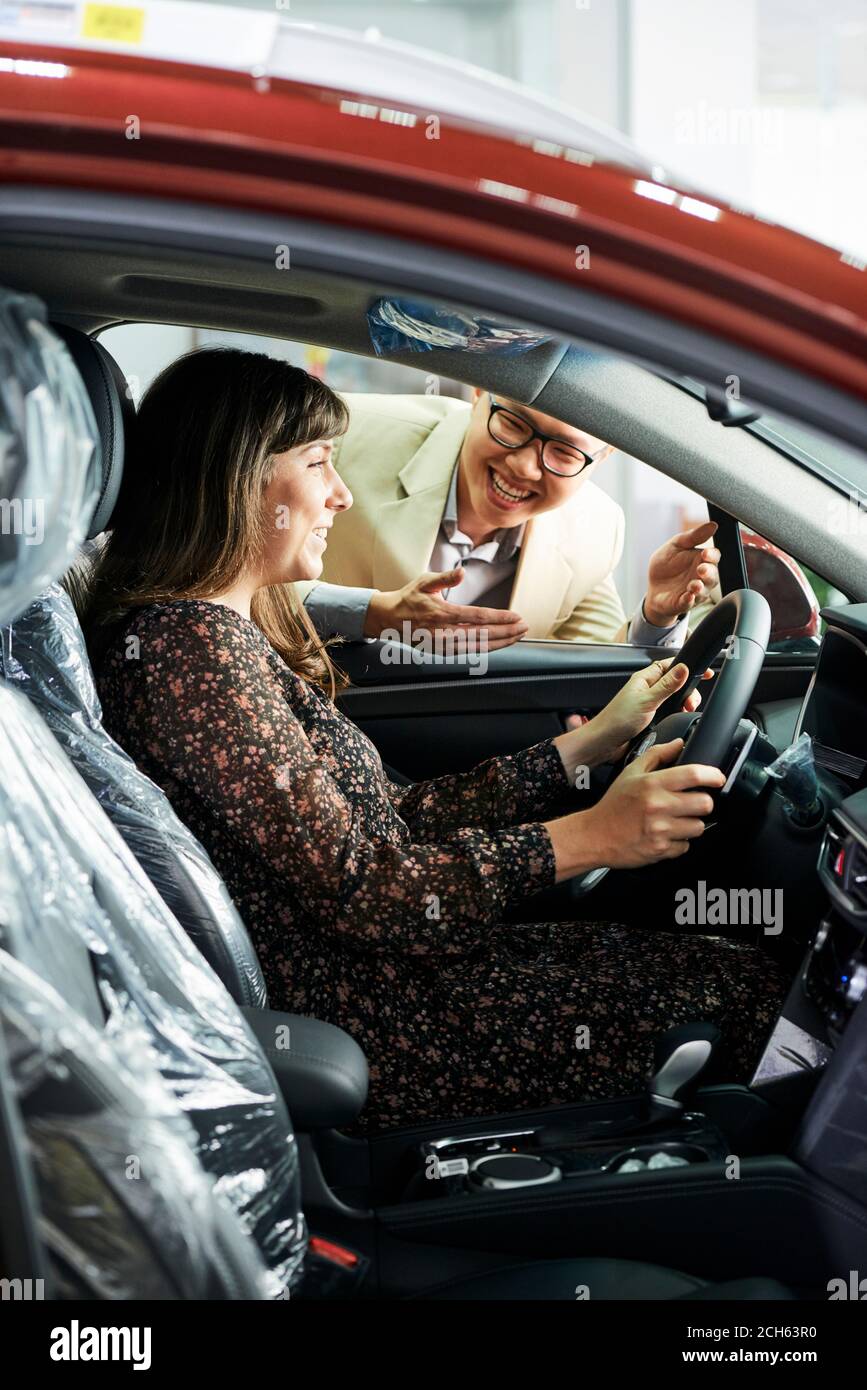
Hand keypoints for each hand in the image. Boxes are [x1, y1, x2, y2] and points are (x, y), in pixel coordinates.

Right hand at [363, 567, 527, 650]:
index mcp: (441, 613)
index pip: (477, 617)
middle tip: (524, 627)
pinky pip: (469, 652)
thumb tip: (462, 573)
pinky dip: (487, 648)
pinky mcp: (442, 652)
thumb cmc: (408, 598)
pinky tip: (499, 644)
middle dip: (506, 631)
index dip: (499, 618)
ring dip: (501, 642)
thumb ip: (445, 578)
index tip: (516, 616)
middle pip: (482, 634)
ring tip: (518, 636)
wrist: (388, 619)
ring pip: (478, 646)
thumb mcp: (424, 582)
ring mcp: (443, 645)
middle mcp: (443, 632)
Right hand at [556, 737, 724, 876]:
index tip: (717, 778)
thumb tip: (679, 745)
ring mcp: (660, 830)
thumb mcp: (631, 772)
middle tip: (694, 802)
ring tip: (677, 820)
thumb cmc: (613, 805)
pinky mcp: (660, 849)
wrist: (594, 835)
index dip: (713, 775)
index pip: (694, 775)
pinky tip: (667, 834)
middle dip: (704, 803)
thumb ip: (657, 755)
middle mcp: (658, 806)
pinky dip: (680, 842)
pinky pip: (686, 846)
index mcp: (652, 784)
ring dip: (692, 824)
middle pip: (705, 803)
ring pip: (699, 827)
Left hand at [581, 657, 712, 763]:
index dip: (687, 666)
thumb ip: (666, 685)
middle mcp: (647, 689)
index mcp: (644, 678)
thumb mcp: (646, 700)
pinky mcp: (649, 717)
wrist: (604, 743)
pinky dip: (676, 713)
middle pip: (676, 682)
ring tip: (685, 710)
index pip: (670, 664)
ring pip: (673, 697)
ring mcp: (648, 703)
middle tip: (691, 702)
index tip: (705, 672)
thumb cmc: (617, 720)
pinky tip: (677, 718)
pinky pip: (668, 711)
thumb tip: (683, 668)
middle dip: (688, 690)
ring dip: (682, 703)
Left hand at [643, 520, 719, 626]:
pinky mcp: (682, 603)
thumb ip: (694, 536)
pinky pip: (689, 603)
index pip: (714, 557)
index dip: (712, 555)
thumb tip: (713, 525)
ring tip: (694, 584)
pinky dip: (689, 600)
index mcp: (702, 560)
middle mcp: (702, 577)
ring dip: (700, 588)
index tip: (706, 553)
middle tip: (701, 569)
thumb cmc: (668, 564)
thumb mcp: (676, 545)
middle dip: (709, 573)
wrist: (653, 585)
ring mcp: (694, 592)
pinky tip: (688, 596)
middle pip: (713, 576)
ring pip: (703, 592)